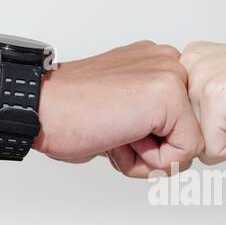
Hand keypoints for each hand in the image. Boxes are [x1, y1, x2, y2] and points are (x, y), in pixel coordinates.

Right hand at [0, 41, 202, 176]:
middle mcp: (167, 62)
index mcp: (156, 64)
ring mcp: (171, 75)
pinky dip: (151, 162)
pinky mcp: (169, 95)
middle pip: (187, 135)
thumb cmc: (68, 114)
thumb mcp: (121, 112)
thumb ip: (151, 122)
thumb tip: (175, 154)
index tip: (113, 128)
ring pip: (187, 146)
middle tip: (112, 134)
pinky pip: (184, 153)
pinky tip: (120, 139)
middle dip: (153, 152)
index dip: (149, 144)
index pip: (181, 124)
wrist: (38, 107)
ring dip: (149, 158)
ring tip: (114, 135)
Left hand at [181, 39, 225, 163]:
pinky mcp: (214, 100)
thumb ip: (204, 99)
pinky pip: (214, 151)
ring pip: (198, 144)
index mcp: (192, 56)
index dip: (216, 122)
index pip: (180, 117)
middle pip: (186, 131)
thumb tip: (182, 138)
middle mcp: (190, 62)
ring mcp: (200, 80)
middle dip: (221, 132)